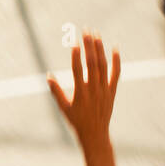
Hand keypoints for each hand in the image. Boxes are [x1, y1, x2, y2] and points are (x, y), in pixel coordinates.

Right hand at [47, 31, 119, 148]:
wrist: (95, 134)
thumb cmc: (77, 121)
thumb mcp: (63, 108)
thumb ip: (56, 91)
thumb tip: (48, 76)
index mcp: (80, 93)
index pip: (78, 70)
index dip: (76, 56)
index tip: (74, 43)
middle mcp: (93, 90)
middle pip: (92, 63)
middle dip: (89, 45)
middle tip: (86, 30)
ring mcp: (104, 89)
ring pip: (103, 65)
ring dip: (100, 48)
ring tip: (96, 34)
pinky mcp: (111, 91)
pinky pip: (116, 73)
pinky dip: (116, 60)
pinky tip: (114, 47)